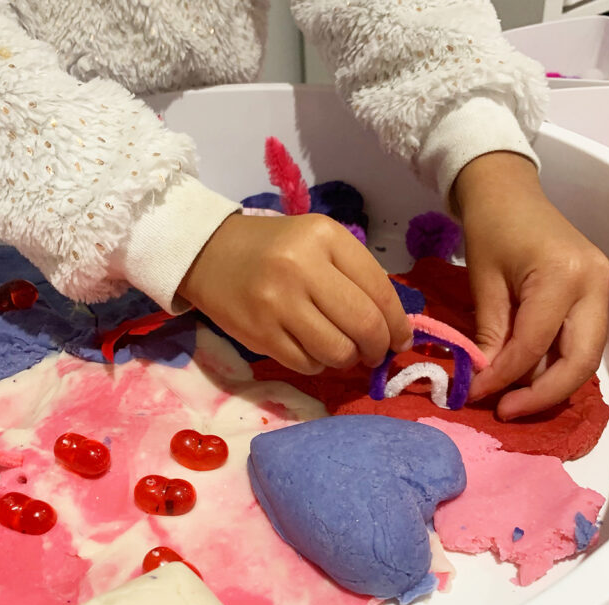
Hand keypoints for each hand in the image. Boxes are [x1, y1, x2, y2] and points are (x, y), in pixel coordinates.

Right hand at [177, 212, 411, 374]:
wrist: (208, 254)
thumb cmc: (273, 250)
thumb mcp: (318, 244)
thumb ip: (355, 276)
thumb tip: (393, 327)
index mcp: (325, 237)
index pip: (380, 290)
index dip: (398, 324)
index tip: (400, 340)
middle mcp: (302, 267)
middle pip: (363, 325)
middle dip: (377, 348)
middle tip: (375, 353)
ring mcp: (277, 303)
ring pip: (337, 351)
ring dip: (347, 359)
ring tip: (342, 352)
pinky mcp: (259, 334)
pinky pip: (306, 364)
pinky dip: (318, 364)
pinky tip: (312, 351)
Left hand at [454, 152, 608, 419]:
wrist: (508, 191)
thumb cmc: (490, 228)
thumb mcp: (483, 283)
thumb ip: (489, 335)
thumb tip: (484, 382)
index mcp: (564, 275)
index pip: (535, 345)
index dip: (504, 377)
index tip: (476, 395)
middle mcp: (594, 283)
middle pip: (580, 359)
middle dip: (543, 394)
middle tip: (506, 411)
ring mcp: (601, 288)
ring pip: (585, 355)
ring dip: (551, 383)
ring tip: (513, 400)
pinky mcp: (594, 294)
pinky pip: (580, 340)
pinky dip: (556, 363)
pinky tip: (527, 377)